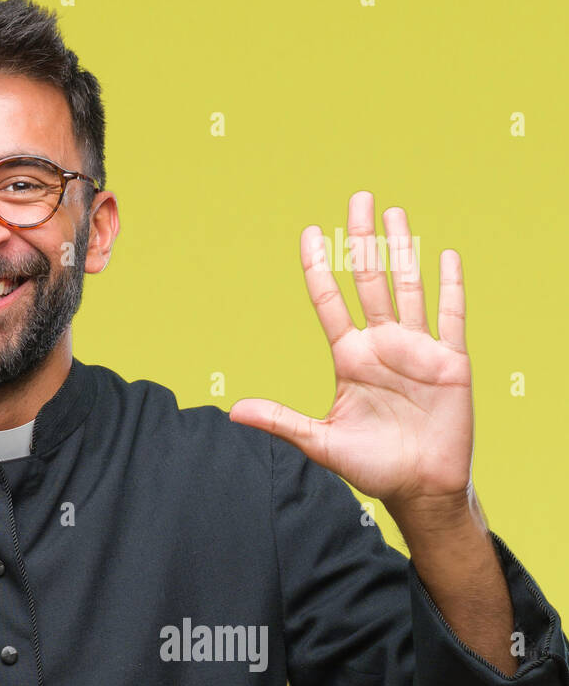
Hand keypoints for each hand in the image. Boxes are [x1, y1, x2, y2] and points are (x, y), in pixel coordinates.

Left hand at [229, 192, 474, 515]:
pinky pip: (451, 316)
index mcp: (350, 358)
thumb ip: (281, 421)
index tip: (310, 233)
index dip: (319, 268)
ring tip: (394, 213)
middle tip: (358, 198)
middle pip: (369, 280)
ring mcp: (417, 349)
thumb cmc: (371, 466)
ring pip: (408, 286)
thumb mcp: (319, 442)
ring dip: (402, 249)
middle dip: (362, 239)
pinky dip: (449, 286)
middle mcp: (382, 345)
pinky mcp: (450, 361)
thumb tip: (233, 410)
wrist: (420, 488)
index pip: (330, 302)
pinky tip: (446, 255)